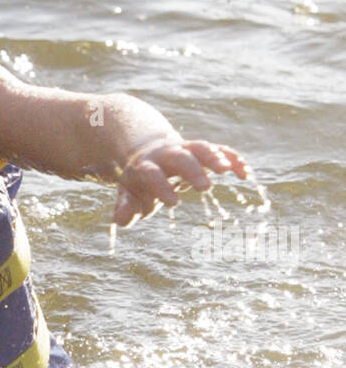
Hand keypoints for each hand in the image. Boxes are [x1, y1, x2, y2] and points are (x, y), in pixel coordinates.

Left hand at [113, 139, 249, 225]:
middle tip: (205, 188)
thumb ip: (125, 208)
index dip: (161, 187)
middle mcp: (166, 155)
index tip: (173, 204)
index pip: (152, 175)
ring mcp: (186, 149)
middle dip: (192, 170)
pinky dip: (233, 158)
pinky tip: (246, 172)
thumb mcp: (128, 195)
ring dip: (215, 156)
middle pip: (180, 157)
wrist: (147, 151)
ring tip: (229, 170)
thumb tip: (121, 220)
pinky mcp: (202, 151)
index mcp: (145, 167)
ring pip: (201, 147)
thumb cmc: (139, 182)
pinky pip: (220, 150)